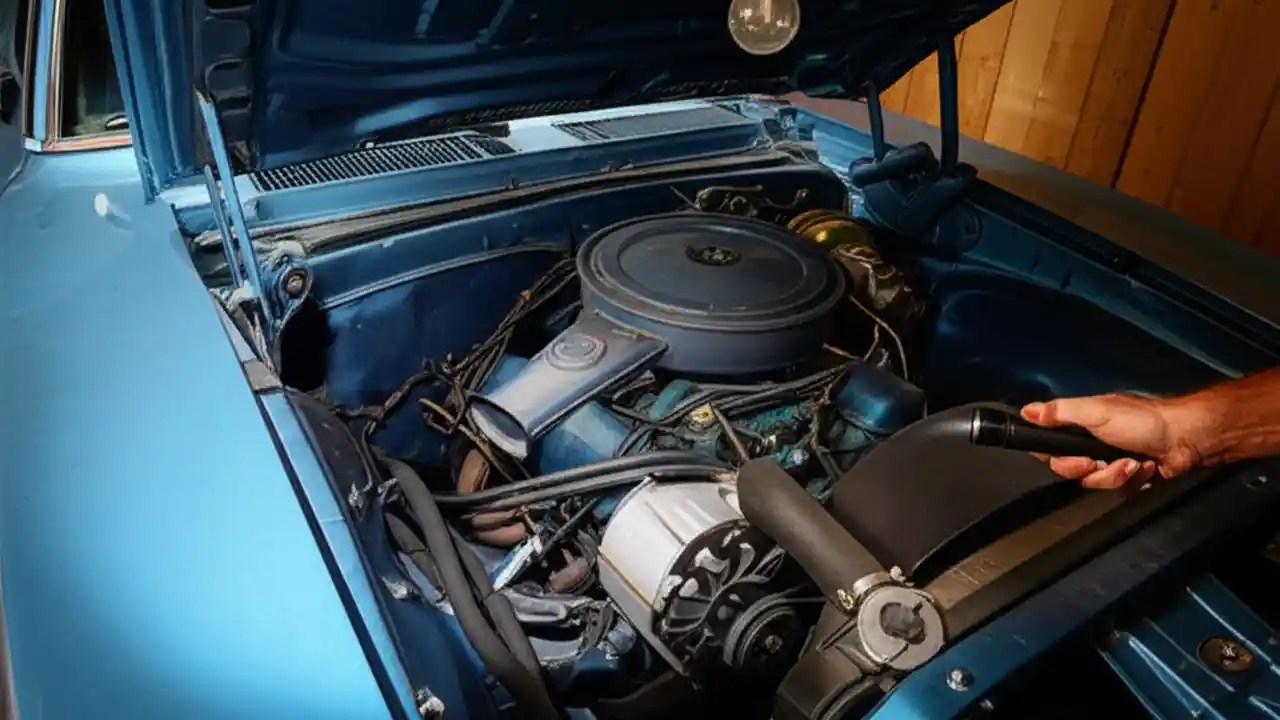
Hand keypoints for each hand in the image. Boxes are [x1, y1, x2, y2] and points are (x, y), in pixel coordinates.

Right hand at [1020, 394, 1203, 488]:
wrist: (1185, 439)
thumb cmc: (1142, 421)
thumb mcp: (1097, 412)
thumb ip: (1060, 413)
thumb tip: (1026, 411)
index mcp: (1078, 425)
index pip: (1049, 446)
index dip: (1054, 456)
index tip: (1072, 455)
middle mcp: (1089, 444)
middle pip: (1068, 470)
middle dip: (1088, 469)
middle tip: (1101, 461)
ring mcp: (1107, 461)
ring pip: (1093, 483)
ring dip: (1115, 475)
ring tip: (1133, 462)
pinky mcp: (1126, 477)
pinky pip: (1116, 490)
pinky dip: (1132, 480)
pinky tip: (1145, 467)